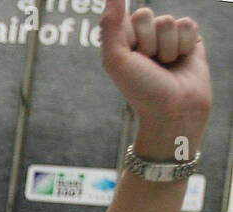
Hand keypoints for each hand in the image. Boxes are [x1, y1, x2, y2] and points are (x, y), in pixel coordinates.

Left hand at [100, 0, 210, 155]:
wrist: (174, 110)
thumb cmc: (141, 89)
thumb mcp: (116, 59)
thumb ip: (110, 25)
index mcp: (122, 41)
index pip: (127, 18)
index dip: (132, 38)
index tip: (133, 59)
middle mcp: (143, 38)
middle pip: (147, 14)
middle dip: (149, 41)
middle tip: (150, 64)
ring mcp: (166, 38)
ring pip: (169, 20)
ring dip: (167, 46)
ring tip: (166, 65)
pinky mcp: (189, 40)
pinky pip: (188, 24)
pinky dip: (185, 44)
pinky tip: (181, 60)